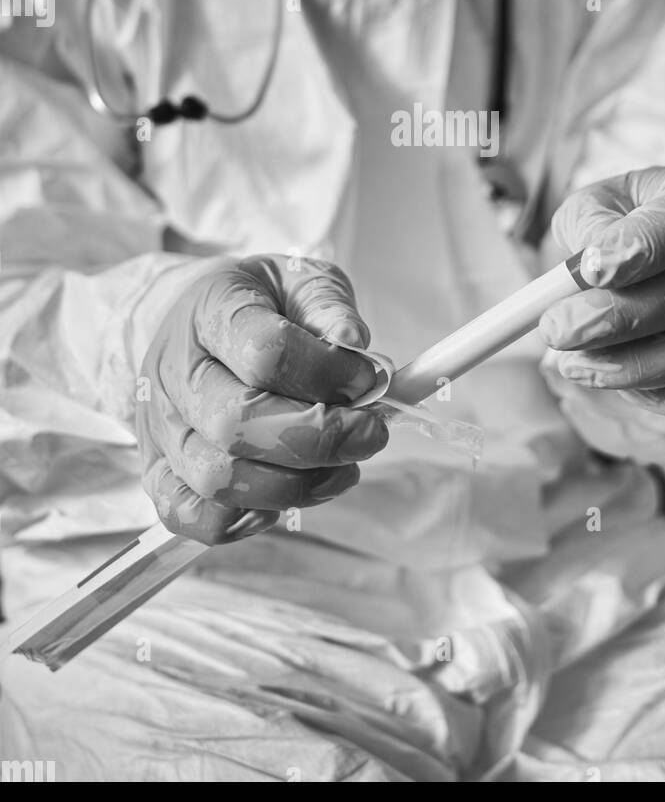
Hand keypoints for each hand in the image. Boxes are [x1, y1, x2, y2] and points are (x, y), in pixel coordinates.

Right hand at [137, 254, 387, 542]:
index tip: (369, 380)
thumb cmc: (260, 305)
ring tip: (341, 467)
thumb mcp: (300, 282)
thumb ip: (329, 308)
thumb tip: (354, 347)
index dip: (329, 373)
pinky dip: (247, 519)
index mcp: (210, 312)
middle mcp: (174, 372)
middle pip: (237, 425)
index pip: (266, 353)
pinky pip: (190, 516)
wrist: (198, 322)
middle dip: (319, 439)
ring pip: (218, 480)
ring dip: (295, 485)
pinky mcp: (157, 472)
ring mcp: (160, 427)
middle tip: (370, 433)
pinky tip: (286, 491)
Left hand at [540, 165, 664, 419]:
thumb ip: (589, 224)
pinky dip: (654, 394)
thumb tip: (588, 272)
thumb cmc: (629, 219)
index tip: (590, 270)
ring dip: (630, 366)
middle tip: (556, 330)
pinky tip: (612, 377)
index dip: (644, 246)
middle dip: (617, 319)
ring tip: (571, 363)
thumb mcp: (601, 200)